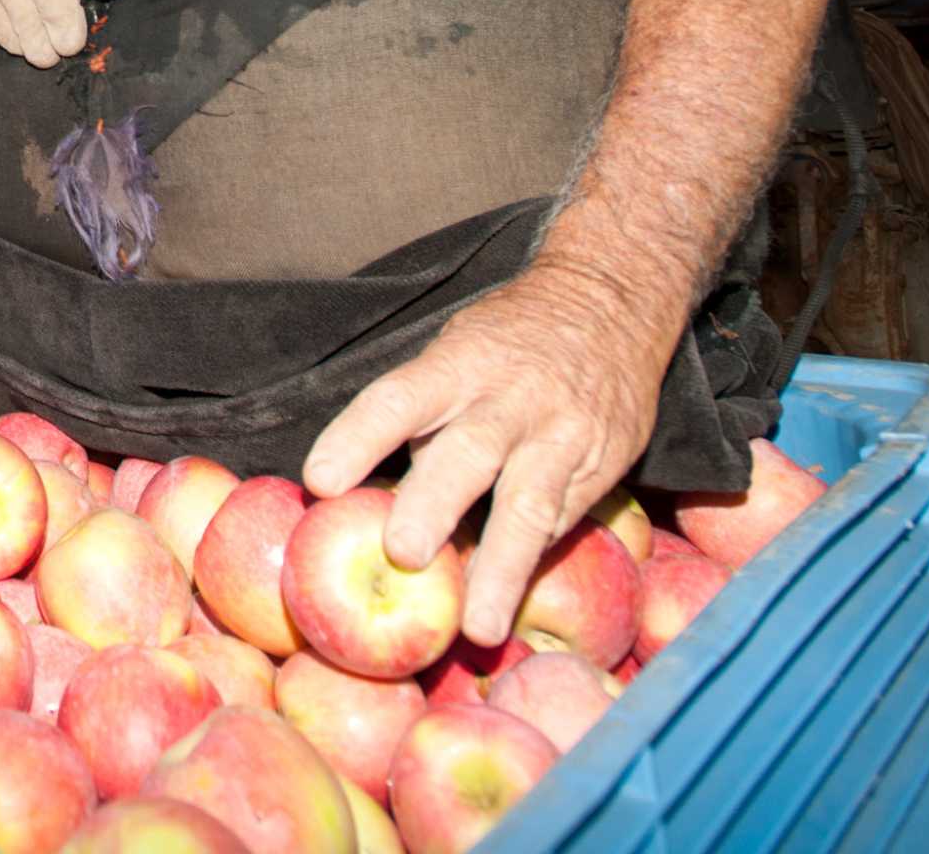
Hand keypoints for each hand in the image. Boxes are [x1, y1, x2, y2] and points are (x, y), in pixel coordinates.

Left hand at [301, 265, 676, 647]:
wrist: (610, 302)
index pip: (397, 398)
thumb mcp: (457, 354)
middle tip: (400, 555)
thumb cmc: (508, 342)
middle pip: (466, 454)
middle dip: (432, 506)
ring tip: (478, 626)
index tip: (319, 482)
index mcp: (456, 365)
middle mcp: (508, 400)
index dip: (356, 439)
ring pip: (529, 503)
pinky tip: (509, 601)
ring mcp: (560, 434)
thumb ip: (423, 419)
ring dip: (501, 569)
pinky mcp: (600, 465)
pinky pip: (564, 519)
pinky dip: (533, 562)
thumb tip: (367, 496)